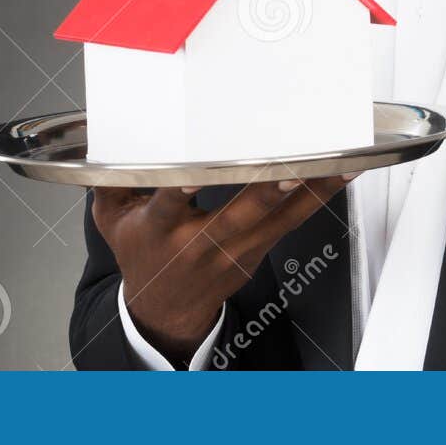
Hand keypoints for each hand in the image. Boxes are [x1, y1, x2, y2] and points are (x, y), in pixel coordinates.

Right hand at [92, 175, 351, 367]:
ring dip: (309, 192)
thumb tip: (107, 136)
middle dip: (263, 193)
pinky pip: (292, 223)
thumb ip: (110, 180)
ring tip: (337, 165)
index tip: (192, 174)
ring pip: (277, 220)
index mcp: (159, 229)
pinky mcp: (257, 252)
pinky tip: (338, 176)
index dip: (181, 191)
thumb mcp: (112, 220)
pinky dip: (316, 198)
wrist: (164, 308)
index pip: (168, 206)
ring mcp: (233, 250)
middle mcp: (199, 242)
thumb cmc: (141, 253)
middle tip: (286, 168)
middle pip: (236, 217)